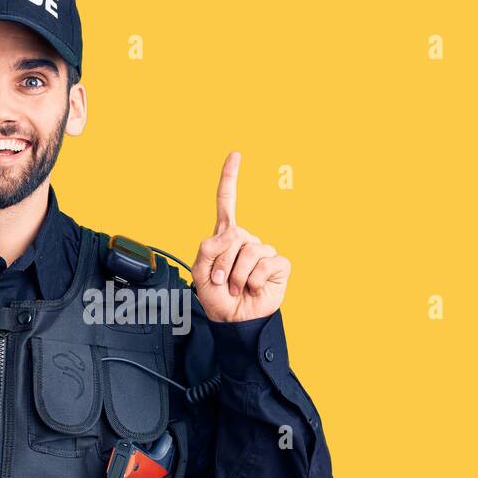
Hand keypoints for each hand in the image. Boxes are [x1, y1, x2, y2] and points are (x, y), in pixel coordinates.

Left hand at [190, 151, 290, 322]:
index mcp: (225, 237)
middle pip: (232, 235)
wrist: (235, 321)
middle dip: (221, 261)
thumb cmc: (218, 298)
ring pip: (248, 252)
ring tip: (236, 288)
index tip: (236, 155)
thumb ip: (206, 250)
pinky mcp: (278, 265)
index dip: (230, 178)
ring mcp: (263, 251)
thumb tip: (229, 234)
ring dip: (235, 276)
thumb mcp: (200, 274)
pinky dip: (253, 280)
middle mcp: (245, 240)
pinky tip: (253, 288)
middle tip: (220, 281)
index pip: (227, 202)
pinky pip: (265, 264)